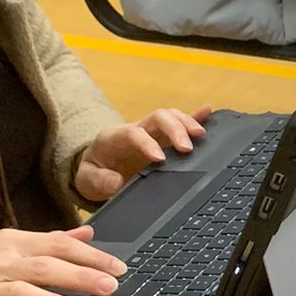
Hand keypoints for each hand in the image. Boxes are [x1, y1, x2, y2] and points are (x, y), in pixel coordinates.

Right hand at [0, 226, 126, 295]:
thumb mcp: (14, 250)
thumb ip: (52, 241)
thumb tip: (88, 233)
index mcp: (12, 242)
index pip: (57, 244)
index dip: (90, 255)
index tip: (117, 267)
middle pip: (44, 267)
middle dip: (79, 276)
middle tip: (109, 286)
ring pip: (23, 294)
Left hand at [74, 108, 212, 202]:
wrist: (97, 169)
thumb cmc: (94, 173)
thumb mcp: (87, 181)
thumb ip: (98, 181)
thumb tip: (116, 182)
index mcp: (115, 138)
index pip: (134, 133)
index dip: (147, 143)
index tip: (160, 159)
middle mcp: (136, 129)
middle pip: (157, 117)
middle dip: (174, 128)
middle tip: (187, 148)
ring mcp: (151, 132)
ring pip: (171, 117)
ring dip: (187, 123)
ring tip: (201, 135)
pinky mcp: (163, 138)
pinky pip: (179, 123)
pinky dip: (194, 117)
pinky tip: (208, 113)